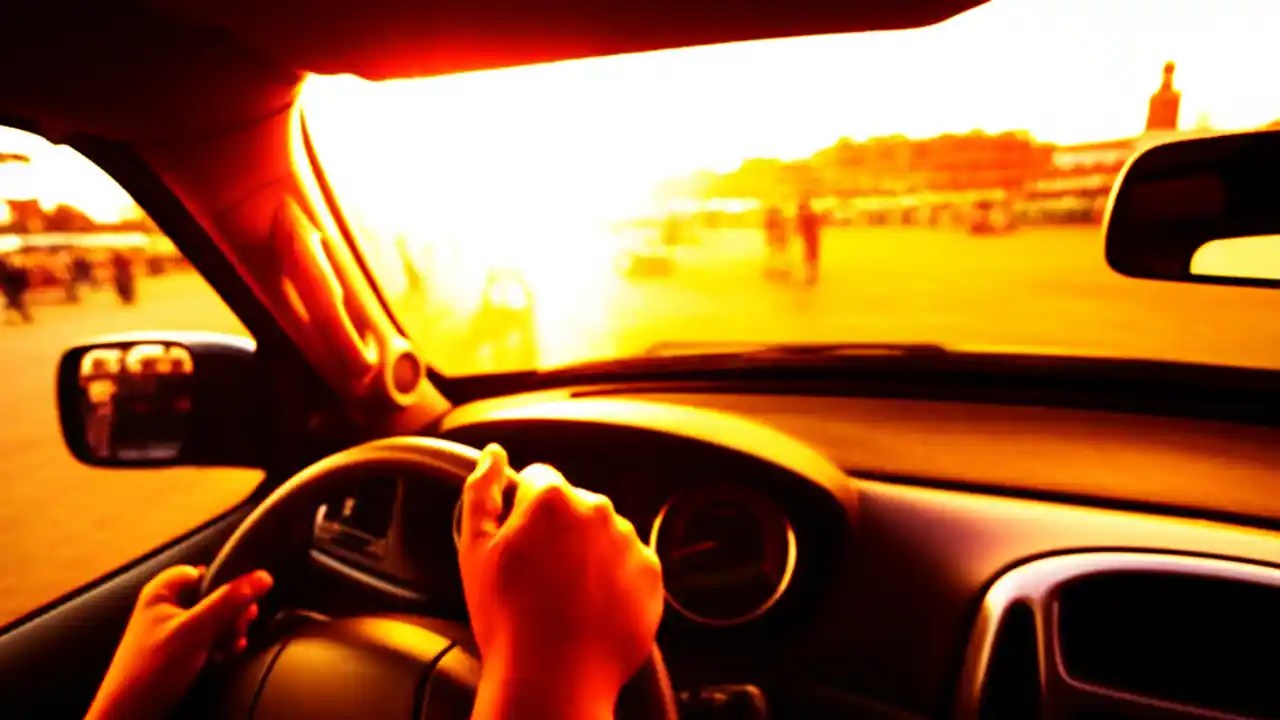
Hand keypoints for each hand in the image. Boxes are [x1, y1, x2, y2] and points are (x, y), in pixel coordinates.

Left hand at [85, 565, 272, 719]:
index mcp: (162, 592)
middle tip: (238, 625)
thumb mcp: (195, 630)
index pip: (205, 571)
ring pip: (216, 619)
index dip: (227, 583)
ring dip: (230, 631)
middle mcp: (167, 607)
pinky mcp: (180, 651)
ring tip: (230, 645)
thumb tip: (262, 577)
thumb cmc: (149, 672)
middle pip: (214, 596)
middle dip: (232, 612)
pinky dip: (222, 646)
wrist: (131, 716)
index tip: (243, 597)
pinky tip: (226, 655)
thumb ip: (229, 601)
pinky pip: (210, 639)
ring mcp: (174, 630)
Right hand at [458, 444, 663, 718]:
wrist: (555, 678)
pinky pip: (628, 564)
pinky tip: (589, 608)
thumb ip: (482, 491)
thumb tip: (493, 455)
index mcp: (554, 498)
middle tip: (537, 576)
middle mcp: (598, 510)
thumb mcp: (475, 550)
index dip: (522, 509)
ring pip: (602, 535)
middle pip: (573, 506)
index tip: (517, 542)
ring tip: (564, 598)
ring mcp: (630, 542)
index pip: (538, 479)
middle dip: (557, 530)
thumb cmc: (508, 618)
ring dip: (586, 554)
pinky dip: (612, 579)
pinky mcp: (652, 575)